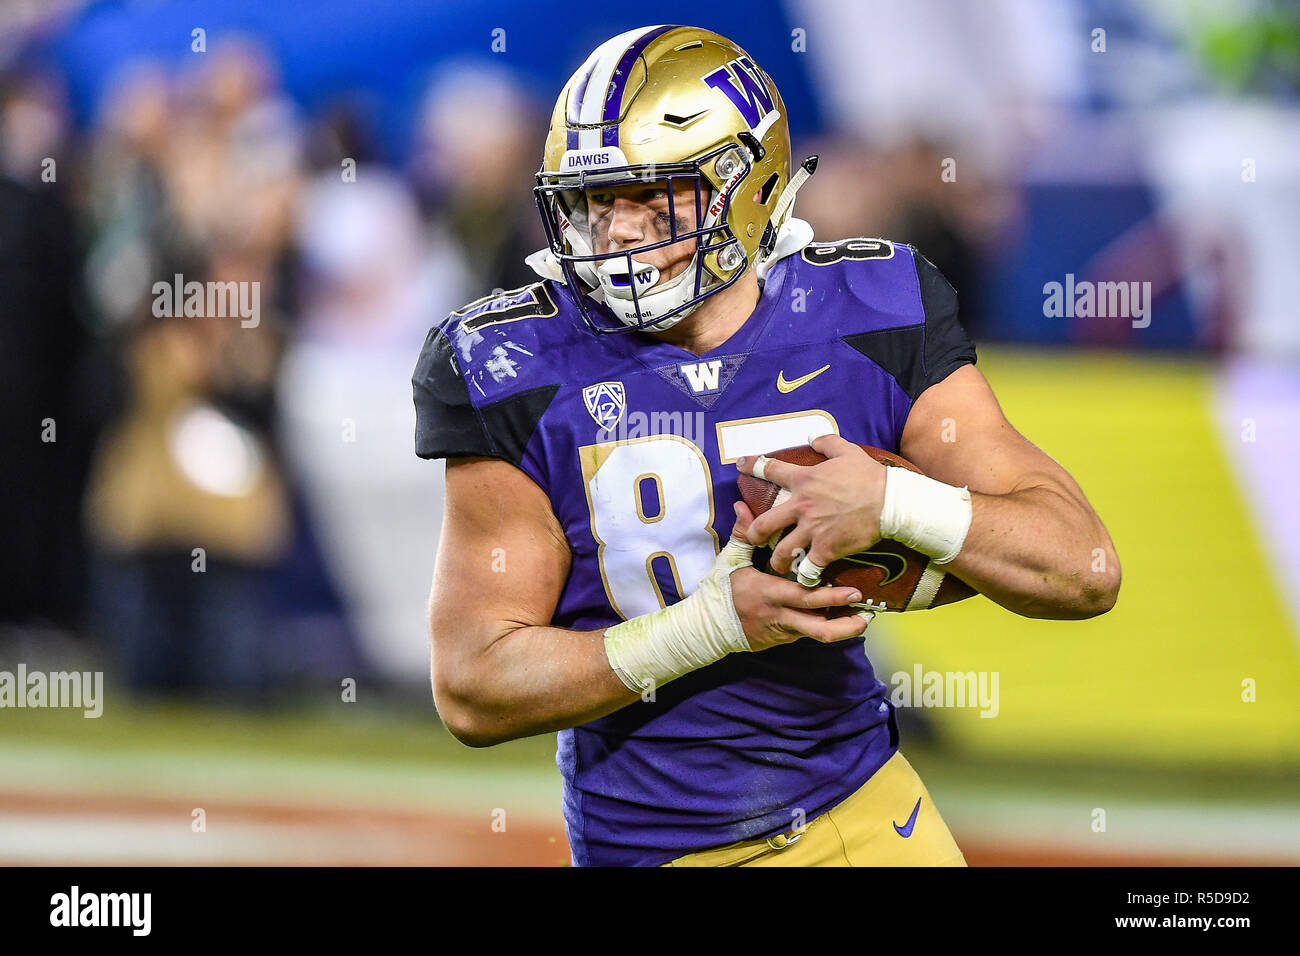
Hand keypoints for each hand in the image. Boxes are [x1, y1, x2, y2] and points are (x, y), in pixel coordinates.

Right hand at [727, 501, 871, 651]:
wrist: (709, 627)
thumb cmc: (721, 592)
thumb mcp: (730, 561)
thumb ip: (743, 534)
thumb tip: (743, 505)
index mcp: (770, 593)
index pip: (805, 598)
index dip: (831, 598)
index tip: (854, 591)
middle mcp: (781, 615)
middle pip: (819, 626)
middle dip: (846, 620)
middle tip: (869, 611)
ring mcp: (784, 630)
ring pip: (818, 634)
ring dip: (842, 628)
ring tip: (863, 620)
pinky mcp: (784, 639)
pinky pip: (808, 633)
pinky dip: (826, 626)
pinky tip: (842, 617)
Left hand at [736, 434, 887, 583]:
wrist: (890, 502)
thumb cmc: (870, 476)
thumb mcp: (848, 451)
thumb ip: (827, 443)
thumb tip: (812, 438)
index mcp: (804, 480)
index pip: (769, 470)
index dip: (751, 466)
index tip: (740, 465)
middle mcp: (801, 506)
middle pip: (764, 524)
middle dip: (753, 533)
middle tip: (754, 538)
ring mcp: (812, 530)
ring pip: (781, 552)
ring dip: (777, 561)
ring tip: (779, 564)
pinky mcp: (826, 549)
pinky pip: (808, 568)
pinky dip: (806, 575)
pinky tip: (807, 577)